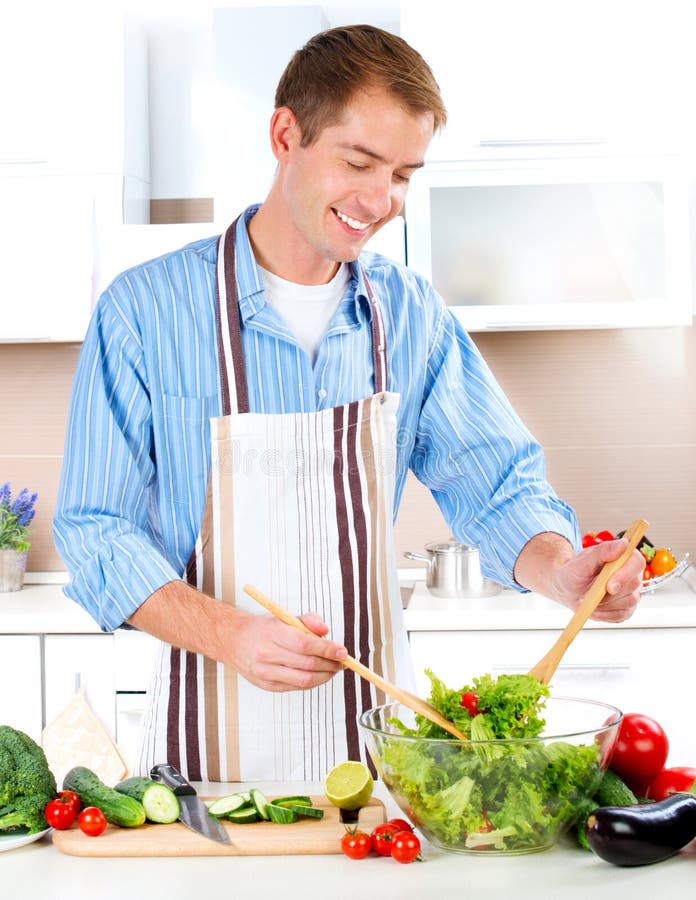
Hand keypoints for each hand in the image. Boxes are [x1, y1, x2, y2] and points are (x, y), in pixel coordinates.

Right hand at [225, 609, 347, 691]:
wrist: (233, 641)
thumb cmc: (263, 628)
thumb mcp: (284, 616)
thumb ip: (308, 620)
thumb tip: (325, 631)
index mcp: (272, 632)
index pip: (304, 644)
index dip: (327, 649)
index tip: (342, 651)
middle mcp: (266, 654)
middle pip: (306, 664)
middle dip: (330, 664)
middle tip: (343, 661)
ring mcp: (265, 672)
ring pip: (303, 680)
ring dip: (325, 676)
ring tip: (334, 669)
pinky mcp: (267, 685)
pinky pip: (296, 687)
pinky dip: (312, 682)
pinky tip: (319, 674)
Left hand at [554, 538, 644, 621]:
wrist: (568, 588)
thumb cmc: (575, 571)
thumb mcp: (583, 560)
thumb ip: (602, 551)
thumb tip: (623, 543)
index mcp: (625, 556)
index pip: (637, 562)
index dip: (625, 575)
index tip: (609, 586)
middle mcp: (633, 574)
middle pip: (633, 585)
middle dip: (610, 593)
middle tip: (590, 593)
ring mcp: (632, 592)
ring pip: (628, 602)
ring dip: (605, 603)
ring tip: (589, 598)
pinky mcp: (627, 608)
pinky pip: (621, 615)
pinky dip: (605, 614)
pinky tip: (593, 608)